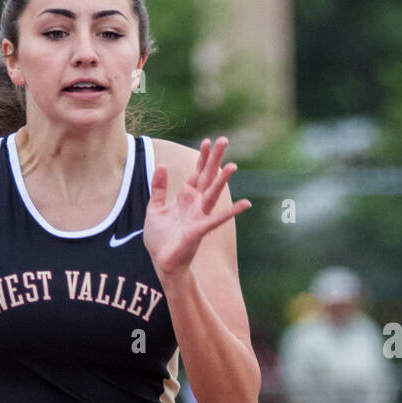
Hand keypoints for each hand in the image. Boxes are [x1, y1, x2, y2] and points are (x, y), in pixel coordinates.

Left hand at [142, 137, 250, 281]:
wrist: (161, 262)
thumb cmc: (160, 239)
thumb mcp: (154, 209)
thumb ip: (159, 188)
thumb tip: (161, 165)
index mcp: (186, 199)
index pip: (197, 173)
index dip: (201, 158)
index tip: (207, 141)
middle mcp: (196, 205)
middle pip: (207, 178)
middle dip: (214, 159)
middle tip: (224, 140)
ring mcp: (199, 217)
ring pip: (212, 194)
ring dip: (222, 180)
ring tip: (232, 165)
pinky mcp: (199, 230)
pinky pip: (217, 219)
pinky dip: (232, 212)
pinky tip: (247, 204)